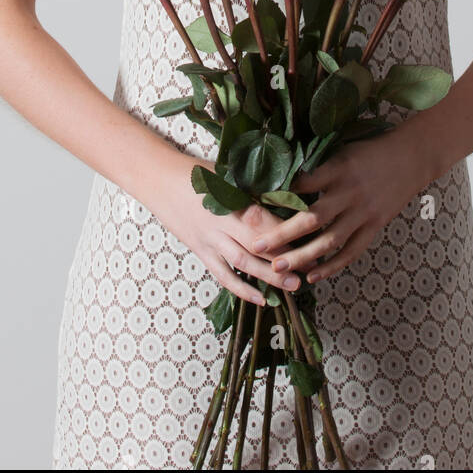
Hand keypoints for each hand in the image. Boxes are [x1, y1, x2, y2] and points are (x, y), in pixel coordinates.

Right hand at [148, 154, 303, 307]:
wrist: (159, 181)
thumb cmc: (196, 173)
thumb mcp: (227, 174)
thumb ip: (253, 188)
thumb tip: (287, 195)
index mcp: (232, 199)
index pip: (266, 220)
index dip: (289, 232)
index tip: (313, 239)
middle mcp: (223, 222)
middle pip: (259, 244)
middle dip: (286, 257)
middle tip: (312, 266)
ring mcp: (211, 239)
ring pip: (243, 262)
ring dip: (269, 276)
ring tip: (293, 286)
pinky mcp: (201, 251)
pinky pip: (223, 275)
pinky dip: (241, 289)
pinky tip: (260, 299)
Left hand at [250, 126, 429, 284]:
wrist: (411, 158)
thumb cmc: (370, 151)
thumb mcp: (342, 149)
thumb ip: (318, 166)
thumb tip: (283, 180)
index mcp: (339, 168)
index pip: (304, 185)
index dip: (280, 196)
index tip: (255, 205)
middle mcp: (350, 193)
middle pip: (312, 218)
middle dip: (282, 235)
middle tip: (257, 247)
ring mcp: (364, 213)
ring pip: (330, 241)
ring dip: (303, 257)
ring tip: (278, 268)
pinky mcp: (375, 226)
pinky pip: (351, 251)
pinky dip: (332, 266)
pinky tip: (312, 276)